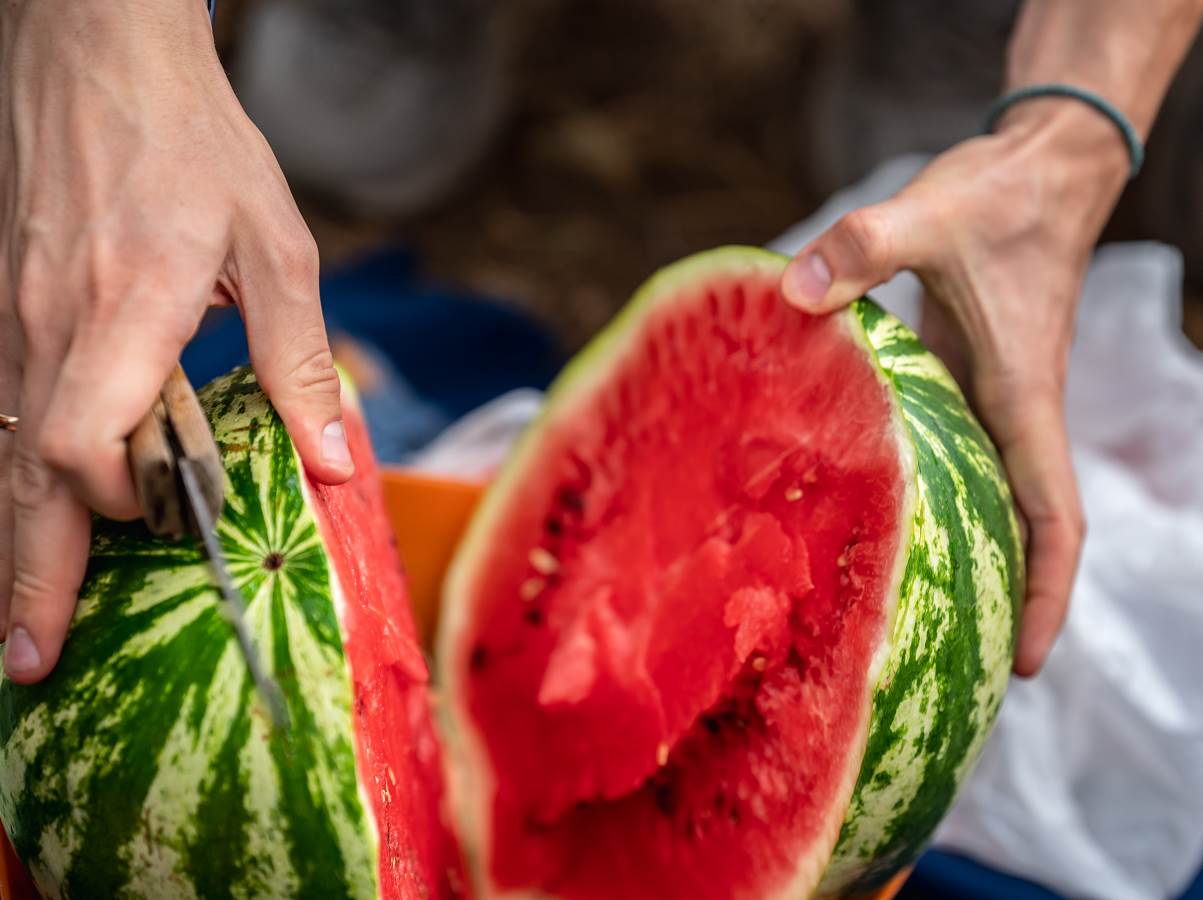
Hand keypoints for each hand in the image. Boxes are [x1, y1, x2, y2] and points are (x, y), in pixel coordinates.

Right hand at [0, 1, 352, 682]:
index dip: (116, 503)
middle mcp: (52, 321)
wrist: (99, 52)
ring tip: (21, 623)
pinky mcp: (10, 302)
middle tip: (29, 663)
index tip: (164, 528)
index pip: (82, 440)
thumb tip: (335, 461)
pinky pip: (5, 407)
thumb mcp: (276, 244)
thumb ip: (300, 358)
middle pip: (23, 471)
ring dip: (16, 538)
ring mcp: (16, 313)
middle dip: (27, 576)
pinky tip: (32, 516)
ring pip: (2, 447)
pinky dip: (15, 475)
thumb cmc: (197, 143)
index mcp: (127, 307)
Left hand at [780, 102, 1129, 675]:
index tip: (1031, 663)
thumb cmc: (1002, 196)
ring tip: (901, 616)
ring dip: (961, 554)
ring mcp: (986, 399)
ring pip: (982, 497)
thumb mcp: (931, 215)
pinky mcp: (960, 377)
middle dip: (999, 600)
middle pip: (1018, 529)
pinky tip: (868, 508)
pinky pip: (949, 454)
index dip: (1049, 593)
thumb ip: (863, 248)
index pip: (1054, 516)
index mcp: (1020, 398)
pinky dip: (924, 492)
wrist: (1042, 165)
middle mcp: (1009, 413)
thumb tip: (791, 291)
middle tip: (946, 668)